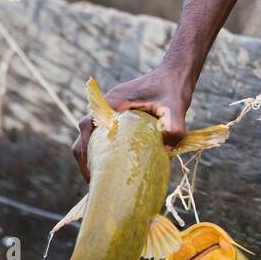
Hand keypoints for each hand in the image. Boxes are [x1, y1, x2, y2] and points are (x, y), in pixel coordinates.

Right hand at [72, 64, 189, 180]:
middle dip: (86, 161)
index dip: (85, 152)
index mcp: (113, 103)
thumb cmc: (173, 89)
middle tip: (97, 184)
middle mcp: (106, 107)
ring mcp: (110, 113)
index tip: (93, 173)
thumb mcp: (176, 108)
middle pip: (84, 137)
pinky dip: (103, 153)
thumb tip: (164, 153)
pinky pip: (103, 137)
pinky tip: (115, 168)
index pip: (87, 128)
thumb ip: (174, 129)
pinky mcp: (117, 118)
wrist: (174, 75)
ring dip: (93, 158)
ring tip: (104, 180)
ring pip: (91, 138)